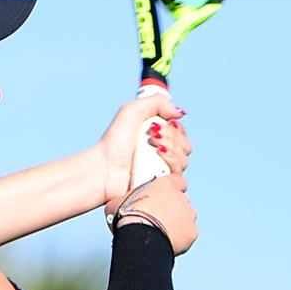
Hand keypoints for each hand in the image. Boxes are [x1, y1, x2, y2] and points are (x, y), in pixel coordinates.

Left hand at [96, 93, 190, 212]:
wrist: (104, 170)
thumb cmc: (114, 142)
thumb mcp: (132, 111)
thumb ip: (157, 102)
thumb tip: (180, 113)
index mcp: (156, 136)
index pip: (181, 131)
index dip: (174, 127)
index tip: (157, 126)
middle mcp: (161, 153)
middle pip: (186, 145)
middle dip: (172, 138)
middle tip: (152, 137)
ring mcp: (161, 171)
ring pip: (184, 161)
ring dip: (172, 151)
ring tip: (154, 150)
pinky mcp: (161, 186)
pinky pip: (180, 178)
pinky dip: (172, 164)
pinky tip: (159, 160)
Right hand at [113, 174, 197, 255]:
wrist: (140, 237)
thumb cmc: (129, 217)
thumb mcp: (119, 201)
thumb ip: (126, 199)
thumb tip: (117, 205)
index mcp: (166, 184)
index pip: (178, 181)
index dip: (172, 189)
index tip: (165, 197)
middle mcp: (181, 197)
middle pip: (181, 201)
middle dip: (173, 209)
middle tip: (158, 219)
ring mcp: (189, 215)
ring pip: (186, 218)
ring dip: (178, 224)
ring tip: (162, 232)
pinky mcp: (192, 232)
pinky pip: (188, 235)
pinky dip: (181, 239)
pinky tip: (167, 242)